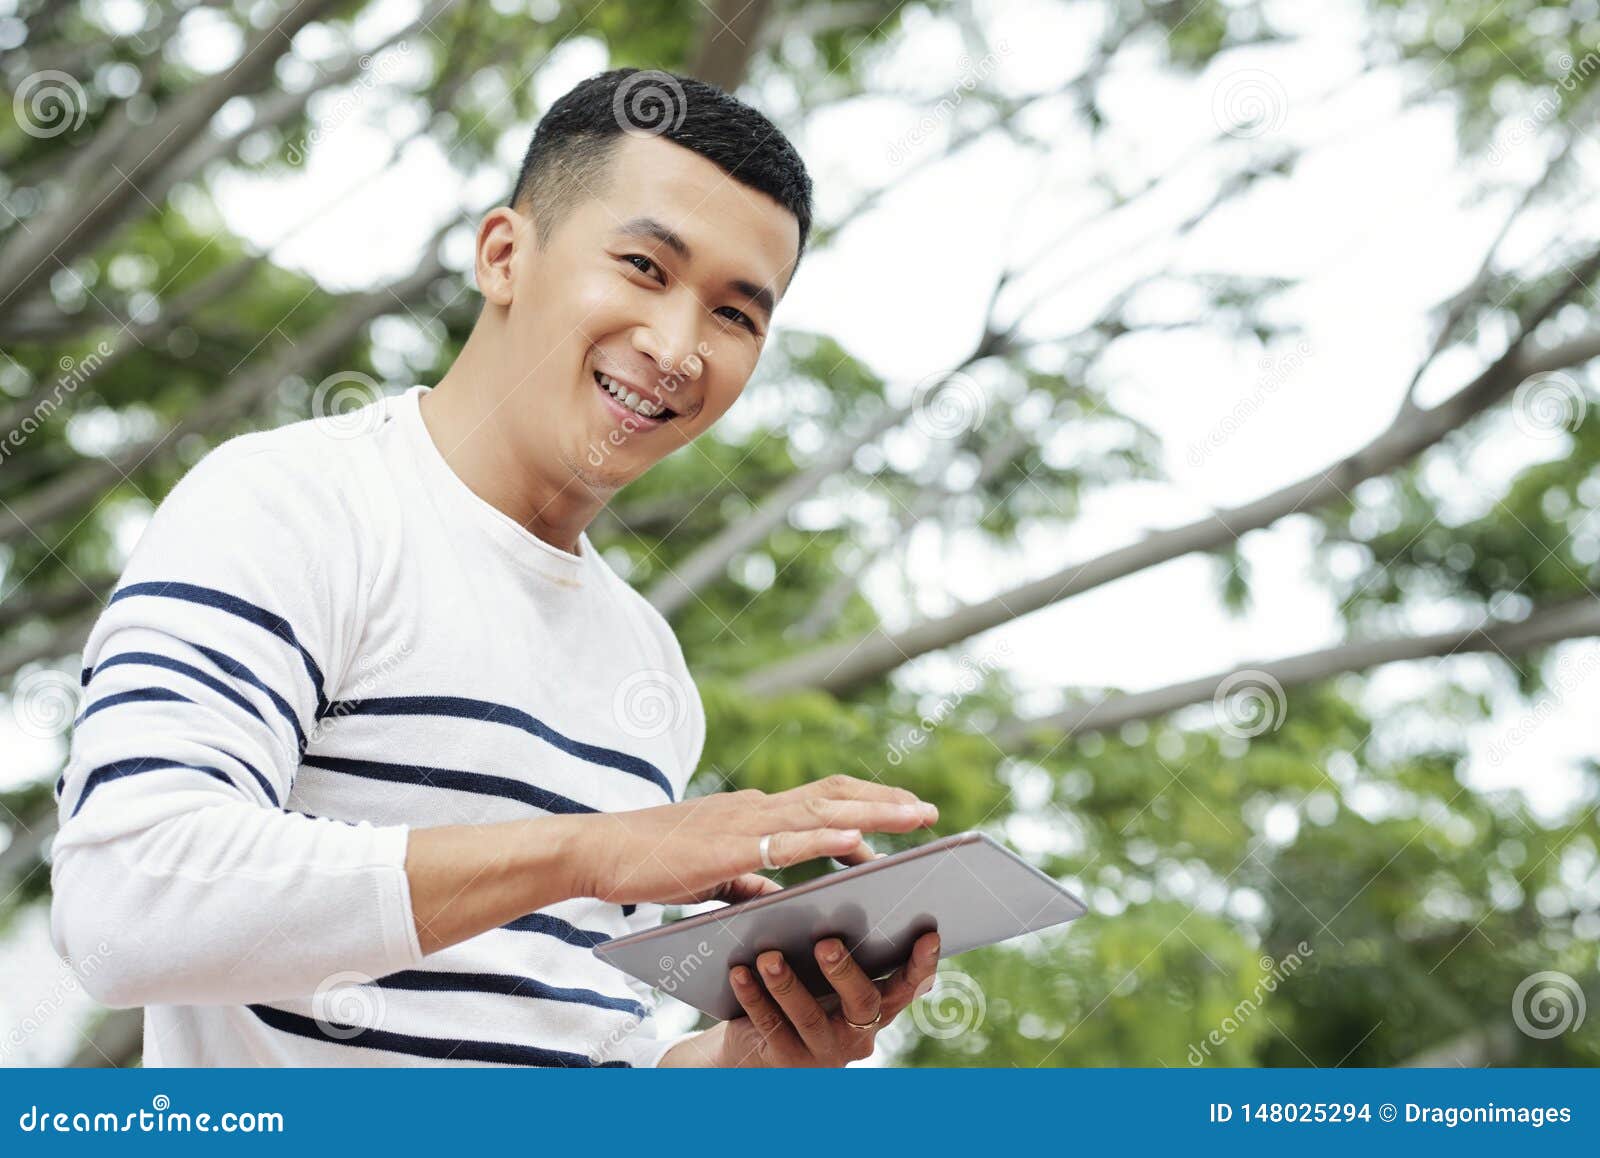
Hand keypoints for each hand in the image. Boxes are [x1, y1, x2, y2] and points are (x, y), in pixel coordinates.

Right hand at [570, 774, 937, 906]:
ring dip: (875, 813)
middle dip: (886, 802)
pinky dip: (827, 837)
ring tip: (917, 818)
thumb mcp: (713, 872)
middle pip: (835, 794)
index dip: (866, 801)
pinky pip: (788, 841)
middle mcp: (757, 808)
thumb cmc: (651, 862)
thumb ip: (749, 878)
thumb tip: (780, 895)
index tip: (904, 811)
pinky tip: (859, 840)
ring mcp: (745, 823)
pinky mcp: (730, 847)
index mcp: (754, 812)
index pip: (822, 798)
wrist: (601, 852)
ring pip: (823, 810)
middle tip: (930, 811)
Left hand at [710, 931, 941, 1066]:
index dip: (921, 964)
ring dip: (787, 983)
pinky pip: (770, 1027)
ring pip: (809, 1017)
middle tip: (826, 943)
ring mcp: (823, 1052)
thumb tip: (864, 873)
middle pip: (862, 1004)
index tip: (929, 934)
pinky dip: (753, 997)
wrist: (759, 1050)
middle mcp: (858, 1033)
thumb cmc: (804, 992)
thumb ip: (846, 941)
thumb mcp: (829, 975)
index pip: (907, 987)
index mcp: (877, 1006)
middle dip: (845, 972)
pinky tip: (739, 972)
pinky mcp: (786, 1062)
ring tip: (768, 956)